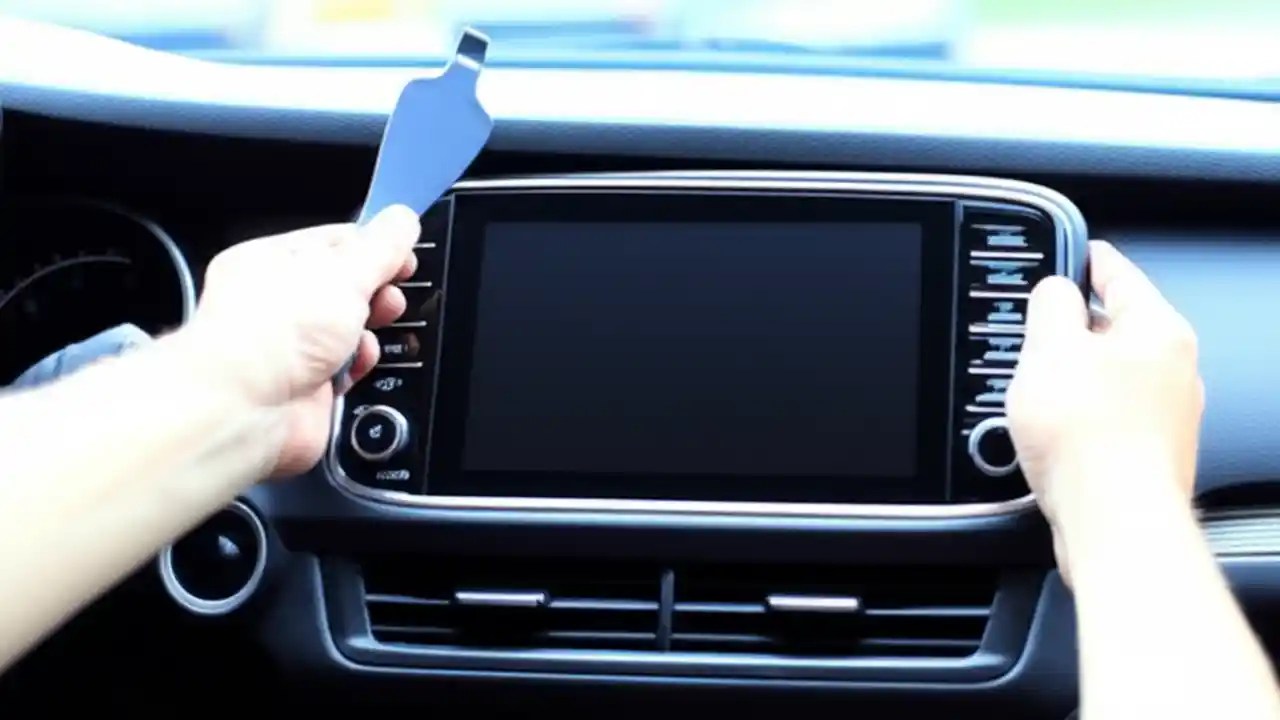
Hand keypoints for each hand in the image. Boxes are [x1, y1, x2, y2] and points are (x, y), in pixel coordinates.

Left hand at [185, 205, 420, 476]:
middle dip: (375, 292)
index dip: (373, 245)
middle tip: (390, 294)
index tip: (405, 251)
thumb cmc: (274, 333)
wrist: (249, 410)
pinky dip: (358, 365)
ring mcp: (291, 347)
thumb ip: (380, 246)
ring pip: (349, 329)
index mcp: (271, 262)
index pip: (332, 242)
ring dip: (368, 330)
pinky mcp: (308, 386)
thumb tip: (403, 219)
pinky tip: (355, 362)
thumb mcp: (343, 273)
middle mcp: (276, 303)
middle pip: (344, 287)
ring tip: (370, 329)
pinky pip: (348, 367)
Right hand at [1006, 240, 1203, 583]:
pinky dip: (1081, 418)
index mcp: (1159, 331)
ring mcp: (1168, 416)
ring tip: (1038, 393)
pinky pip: (1109, 419)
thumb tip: (1054, 292)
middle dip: (1073, 331)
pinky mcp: (1150, 454)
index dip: (1089, 259)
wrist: (1112, 520)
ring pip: (1112, 377)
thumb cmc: (1089, 438)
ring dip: (1074, 379)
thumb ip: (1050, 306)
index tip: (1075, 252)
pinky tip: (1054, 434)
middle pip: (1116, 330)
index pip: (1121, 275)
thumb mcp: (1050, 349)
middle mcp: (1175, 371)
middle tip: (1036, 335)